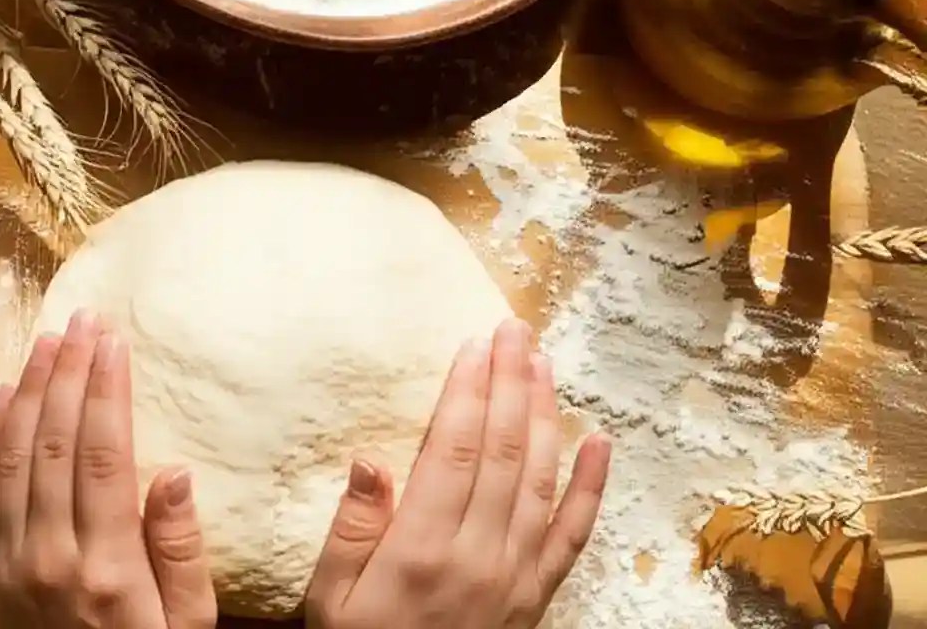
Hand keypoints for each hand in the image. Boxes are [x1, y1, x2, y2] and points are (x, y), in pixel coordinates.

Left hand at [0, 311, 217, 628]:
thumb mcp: (188, 625)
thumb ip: (180, 551)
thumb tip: (173, 471)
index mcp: (109, 567)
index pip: (104, 455)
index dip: (106, 390)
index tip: (114, 340)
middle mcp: (49, 556)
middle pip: (55, 443)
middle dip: (68, 373)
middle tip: (83, 319)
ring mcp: (7, 563)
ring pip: (13, 456)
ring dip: (28, 391)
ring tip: (47, 341)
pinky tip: (2, 396)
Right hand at [304, 319, 611, 628]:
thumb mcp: (329, 599)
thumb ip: (352, 531)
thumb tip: (368, 459)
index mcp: (420, 550)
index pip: (452, 451)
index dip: (468, 392)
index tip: (474, 344)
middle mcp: (477, 556)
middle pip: (501, 452)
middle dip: (510, 383)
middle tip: (515, 329)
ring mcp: (515, 576)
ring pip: (538, 479)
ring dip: (545, 415)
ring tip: (545, 362)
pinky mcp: (537, 595)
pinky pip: (572, 534)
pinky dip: (590, 486)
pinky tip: (598, 442)